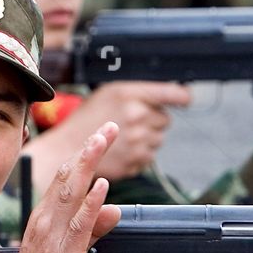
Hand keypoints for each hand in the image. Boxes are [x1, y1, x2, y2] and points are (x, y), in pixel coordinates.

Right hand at [0, 123, 122, 252]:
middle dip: (90, 149)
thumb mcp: (72, 252)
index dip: (84, 155)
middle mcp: (47, 221)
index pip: (65, 179)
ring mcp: (54, 236)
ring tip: (104, 140)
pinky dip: (90, 203)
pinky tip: (102, 186)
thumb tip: (111, 207)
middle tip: (109, 126)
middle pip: (69, 176)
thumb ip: (92, 228)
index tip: (101, 136)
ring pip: (72, 192)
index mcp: (46, 219)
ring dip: (89, 163)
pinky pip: (78, 224)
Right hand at [26, 81, 190, 184]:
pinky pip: (150, 157)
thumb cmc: (87, 119)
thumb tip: (174, 93)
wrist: (68, 149)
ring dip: (147, 138)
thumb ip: (139, 92)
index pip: (172, 93)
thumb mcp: (110, 93)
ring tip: (124, 137)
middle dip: (153, 120)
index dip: (181, 97)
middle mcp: (137, 115)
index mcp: (130, 94)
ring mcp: (138, 139)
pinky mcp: (136, 160)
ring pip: (158, 139)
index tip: (184, 99)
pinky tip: (122, 150)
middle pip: (165, 119)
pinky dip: (140, 155)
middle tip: (132, 122)